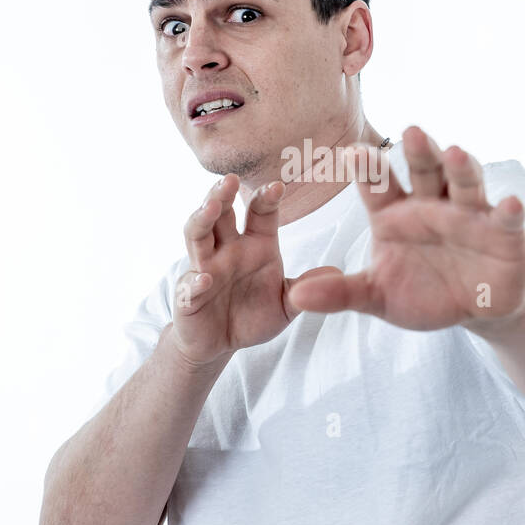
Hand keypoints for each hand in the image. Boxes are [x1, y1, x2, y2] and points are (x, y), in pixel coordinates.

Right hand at [168, 174, 344, 365]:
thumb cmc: (253, 315)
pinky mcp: (188, 295)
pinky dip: (196, 282)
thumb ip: (305, 287)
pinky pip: (190, 285)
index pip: (259, 213)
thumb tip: (337, 273)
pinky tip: (205, 279)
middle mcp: (227, 249)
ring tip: (209, 207)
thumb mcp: (286, 304)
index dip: (266, 198)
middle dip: (223, 195)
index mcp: (255, 245)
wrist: (221, 345)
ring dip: (201, 219)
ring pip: (197, 236)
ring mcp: (204, 268)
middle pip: (221, 214)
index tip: (277, 187)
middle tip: (230, 179)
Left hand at [287, 126, 524, 331]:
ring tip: (455, 153)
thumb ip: (340, 293)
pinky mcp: (504, 235)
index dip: (367, 170)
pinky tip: (511, 204)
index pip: (377, 186)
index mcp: (394, 213)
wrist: (472, 309)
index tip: (353, 153)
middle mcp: (432, 204)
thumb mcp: (376, 296)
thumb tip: (295, 296)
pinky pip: (507, 220)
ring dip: (462, 169)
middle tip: (410, 132)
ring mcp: (469, 216)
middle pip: (424, 171)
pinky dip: (509, 212)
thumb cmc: (421, 292)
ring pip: (465, 184)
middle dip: (418, 152)